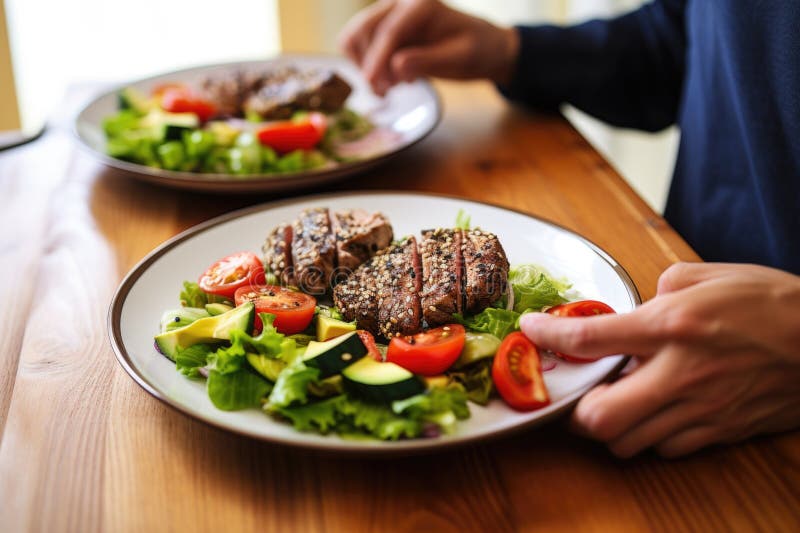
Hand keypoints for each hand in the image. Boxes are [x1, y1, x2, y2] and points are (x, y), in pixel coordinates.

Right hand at [339, 0, 518, 94]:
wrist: (481, 47)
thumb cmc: (475, 51)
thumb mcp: (459, 59)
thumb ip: (429, 61)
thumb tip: (396, 67)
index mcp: (421, 4)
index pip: (390, 32)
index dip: (377, 60)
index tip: (371, 85)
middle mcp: (400, 2)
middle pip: (362, 29)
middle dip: (368, 63)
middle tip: (385, 92)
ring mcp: (389, 14)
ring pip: (355, 37)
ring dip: (366, 67)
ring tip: (392, 87)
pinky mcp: (384, 28)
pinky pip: (361, 46)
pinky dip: (369, 66)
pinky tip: (393, 78)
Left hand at [519, 262, 799, 457]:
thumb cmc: (769, 302)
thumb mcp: (704, 276)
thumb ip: (656, 293)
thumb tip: (630, 310)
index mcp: (670, 326)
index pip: (589, 339)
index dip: (549, 335)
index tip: (533, 330)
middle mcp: (678, 374)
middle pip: (599, 418)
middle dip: (575, 410)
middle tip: (577, 391)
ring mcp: (700, 410)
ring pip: (628, 442)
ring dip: (610, 425)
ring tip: (615, 401)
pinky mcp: (719, 432)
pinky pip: (665, 448)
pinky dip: (647, 434)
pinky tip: (653, 412)